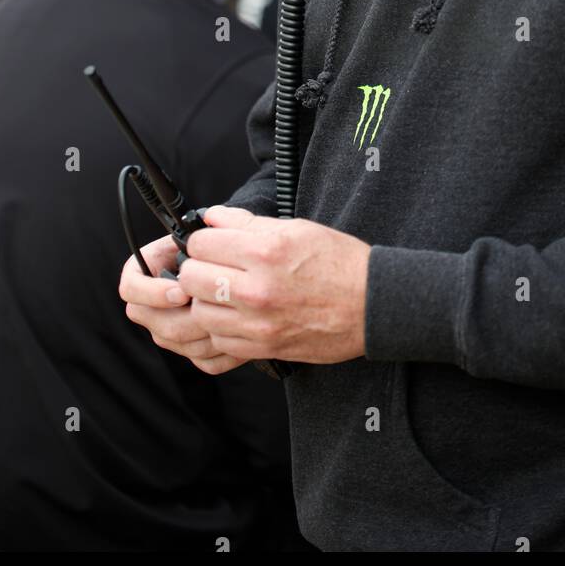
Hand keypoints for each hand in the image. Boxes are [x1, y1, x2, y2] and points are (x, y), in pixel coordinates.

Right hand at [118, 234, 249, 374]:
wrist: (219, 265)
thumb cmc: (205, 246)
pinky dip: (220, 351)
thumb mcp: (195, 234)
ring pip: (178, 342)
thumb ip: (194, 234)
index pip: (131, 289)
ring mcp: (163, 329)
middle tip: (213, 306)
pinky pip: (198, 358)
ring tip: (229, 316)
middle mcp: (147, 306)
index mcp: (140, 274)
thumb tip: (203, 232)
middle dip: (188, 316)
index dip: (153, 293)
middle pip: (156, 322)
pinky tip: (238, 334)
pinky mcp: (185, 347)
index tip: (182, 291)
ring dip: (204, 331)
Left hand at [177, 206, 371, 364]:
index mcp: (266, 252)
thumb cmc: (339, 262)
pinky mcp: (262, 347)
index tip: (213, 242)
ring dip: (206, 299)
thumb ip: (248, 223)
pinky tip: (236, 313)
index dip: (203, 239)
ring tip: (224, 290)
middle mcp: (257, 289)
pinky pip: (218, 339)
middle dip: (197, 267)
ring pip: (200, 311)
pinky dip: (220, 325)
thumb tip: (212, 218)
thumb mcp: (297, 228)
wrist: (373, 305)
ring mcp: (258, 323)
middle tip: (212, 265)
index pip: (201, 243)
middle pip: (191, 278)